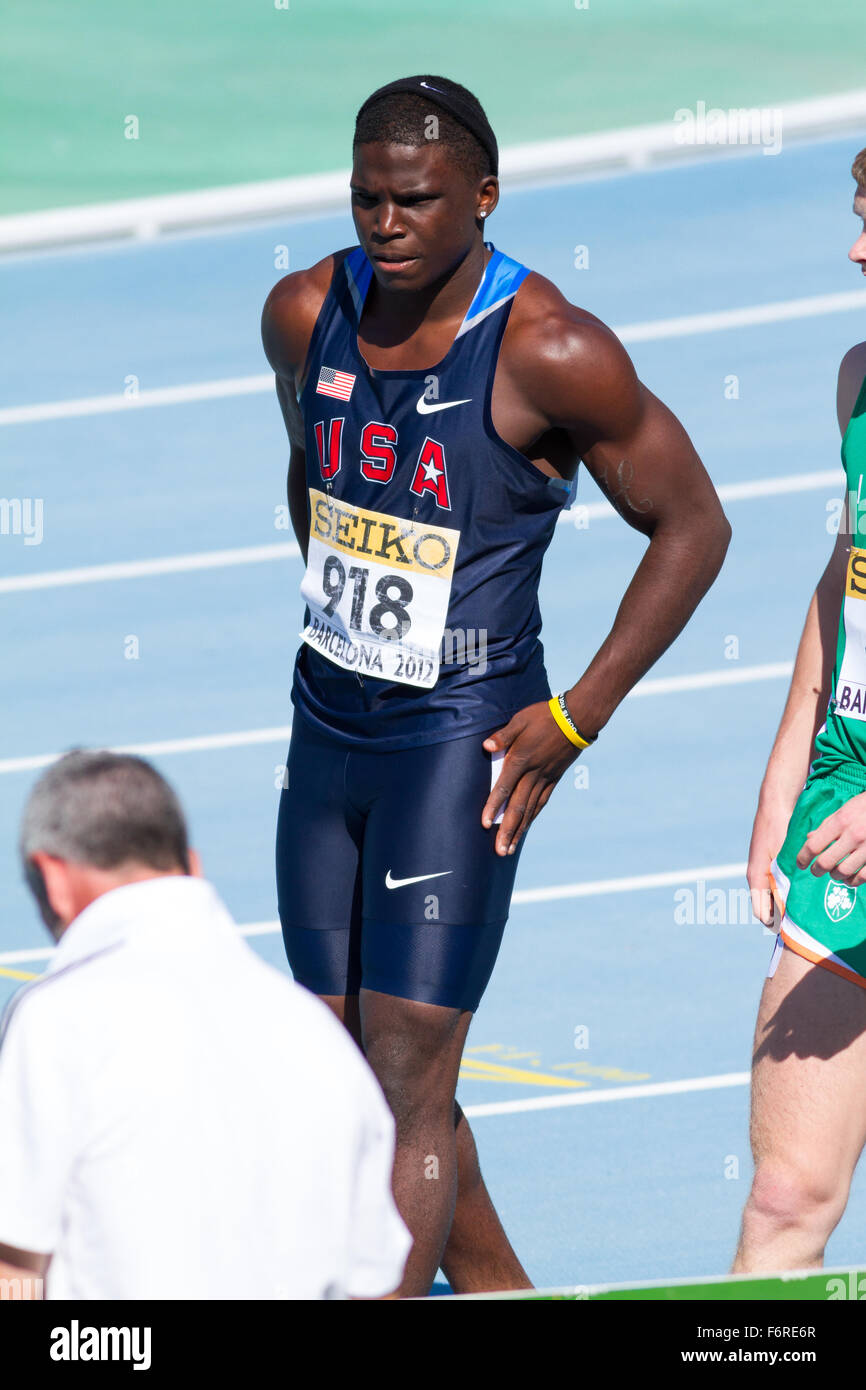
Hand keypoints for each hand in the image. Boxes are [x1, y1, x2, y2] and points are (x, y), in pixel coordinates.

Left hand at [482, 701, 580, 855]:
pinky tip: (526, 828)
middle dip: (507, 830)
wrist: (577, 719)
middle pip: (517, 807)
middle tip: (500, 850)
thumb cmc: (545, 716)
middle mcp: (533, 774)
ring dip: (519, 830)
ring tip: (510, 848)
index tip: (485, 824)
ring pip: (530, 809)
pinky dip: (532, 817)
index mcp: (521, 759)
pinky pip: (541, 802)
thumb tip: (486, 746)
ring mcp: (545, 778)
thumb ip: (503, 736)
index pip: (504, 787)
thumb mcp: (520, 720)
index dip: (493, 806)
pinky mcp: (554, 779)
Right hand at [747, 794, 792, 925]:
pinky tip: (796, 890)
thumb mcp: (781, 858)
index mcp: (756, 877)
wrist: (774, 806)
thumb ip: (781, 882)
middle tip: (798, 921)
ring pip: (770, 897)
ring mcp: (761, 870)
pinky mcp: (767, 864)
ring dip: (782, 904)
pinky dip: (783, 891)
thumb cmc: (778, 830)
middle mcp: (756, 876)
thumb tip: (784, 907)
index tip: (792, 928)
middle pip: (765, 907)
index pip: (761, 913)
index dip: (775, 924)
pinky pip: (773, 885)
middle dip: (780, 916)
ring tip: (799, 908)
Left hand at [796, 790, 865, 886]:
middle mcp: (853, 835)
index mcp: (841, 821)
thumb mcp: (845, 809)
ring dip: (835, 876)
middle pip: (826, 862)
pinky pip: (862, 877)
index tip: (801, 864)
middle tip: (816, 871)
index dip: (803, 857)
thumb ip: (826, 825)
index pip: (814, 845)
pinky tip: (850, 880)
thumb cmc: (865, 806)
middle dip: (817, 870)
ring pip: (843, 872)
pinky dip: (853, 881)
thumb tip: (809, 838)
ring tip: (834, 873)